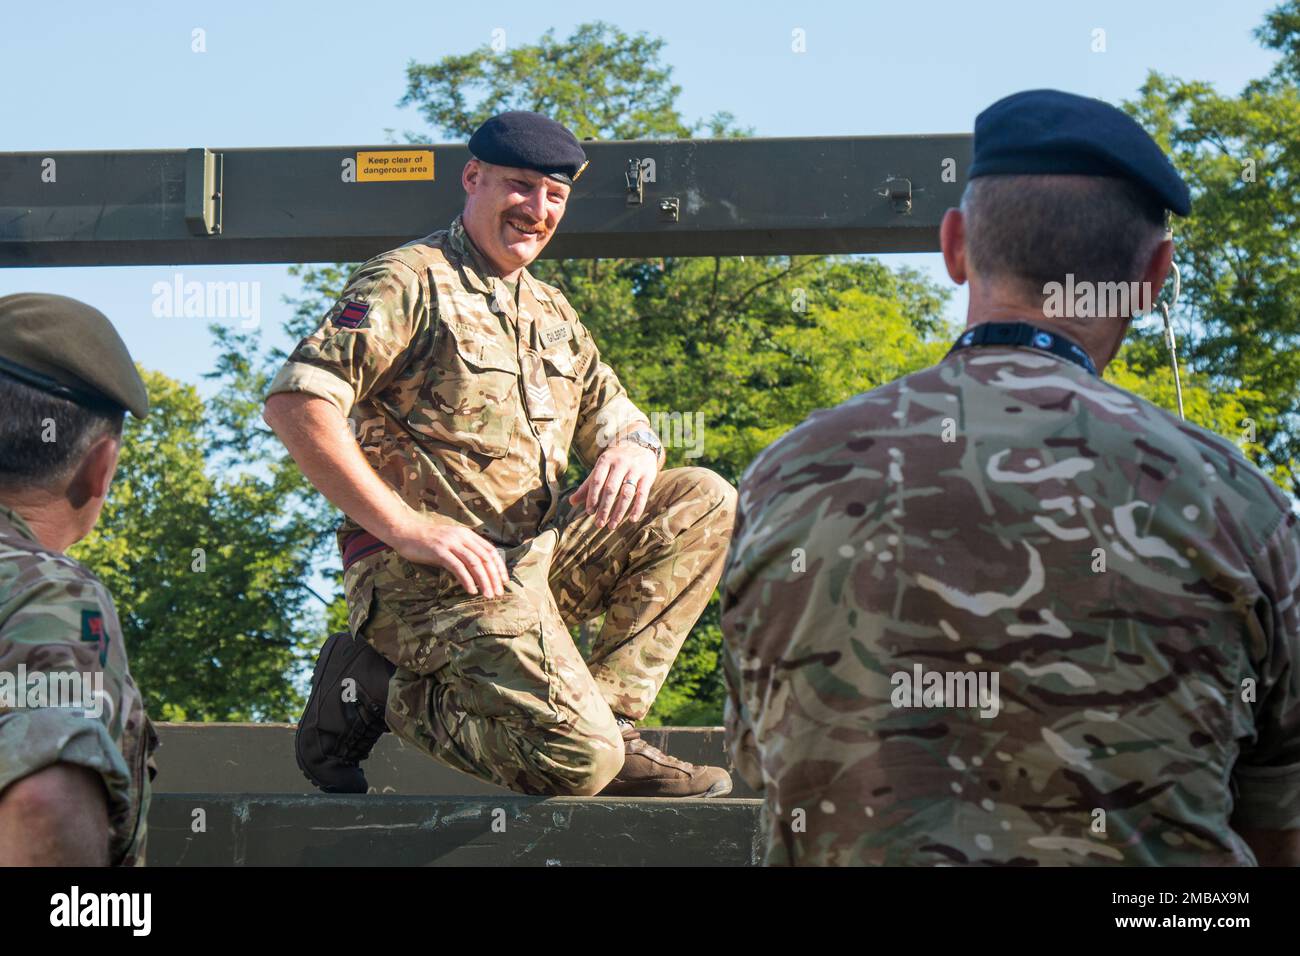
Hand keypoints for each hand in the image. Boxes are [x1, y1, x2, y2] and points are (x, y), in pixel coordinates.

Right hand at [390, 516, 508, 598]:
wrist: (405, 532)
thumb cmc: (427, 540)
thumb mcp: (450, 541)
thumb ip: (464, 550)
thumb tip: (479, 569)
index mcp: (467, 534)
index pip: (490, 550)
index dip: (499, 566)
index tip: (504, 581)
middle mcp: (461, 537)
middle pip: (485, 558)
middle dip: (494, 577)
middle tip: (498, 593)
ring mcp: (450, 543)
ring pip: (474, 563)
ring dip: (483, 581)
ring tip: (487, 594)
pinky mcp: (439, 551)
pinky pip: (458, 567)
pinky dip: (467, 580)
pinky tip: (471, 590)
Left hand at [568, 442, 658, 529]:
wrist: (641, 445)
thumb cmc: (616, 462)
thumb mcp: (601, 468)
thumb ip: (588, 485)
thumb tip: (571, 502)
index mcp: (606, 460)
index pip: (597, 481)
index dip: (592, 497)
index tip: (590, 512)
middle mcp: (620, 463)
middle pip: (611, 489)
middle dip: (604, 508)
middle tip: (599, 524)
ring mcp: (635, 469)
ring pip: (626, 493)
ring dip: (619, 512)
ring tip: (612, 526)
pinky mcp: (648, 475)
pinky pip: (642, 494)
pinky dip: (637, 508)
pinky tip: (632, 520)